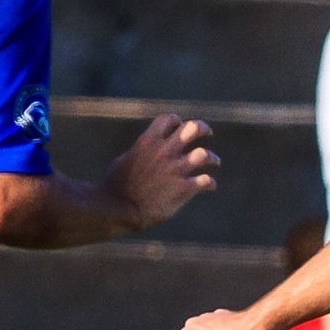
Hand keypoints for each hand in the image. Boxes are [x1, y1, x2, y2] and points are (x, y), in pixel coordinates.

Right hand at [106, 115, 218, 231]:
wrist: (119, 209)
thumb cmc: (115, 186)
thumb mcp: (123, 160)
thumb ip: (139, 152)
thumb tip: (143, 151)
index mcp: (148, 142)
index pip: (168, 119)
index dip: (176, 122)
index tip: (178, 128)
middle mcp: (165, 152)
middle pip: (193, 128)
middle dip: (202, 128)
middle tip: (207, 133)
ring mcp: (176, 170)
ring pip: (204, 154)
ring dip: (212, 157)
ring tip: (214, 161)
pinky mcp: (183, 188)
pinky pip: (206, 181)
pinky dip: (210, 183)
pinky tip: (209, 186)